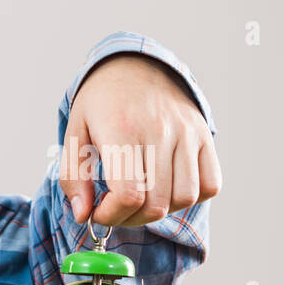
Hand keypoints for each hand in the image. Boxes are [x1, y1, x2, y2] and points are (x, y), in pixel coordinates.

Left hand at [60, 52, 222, 227]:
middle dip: (130, 219)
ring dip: (161, 211)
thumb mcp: (74, 135)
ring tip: (140, 200)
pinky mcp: (205, 136)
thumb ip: (73, 178)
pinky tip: (166, 189)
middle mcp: (160, 131)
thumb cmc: (100, 105)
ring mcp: (187, 133)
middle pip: (157, 204)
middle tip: (115, 209)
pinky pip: (210, 184)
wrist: (134, 66)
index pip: (129, 194)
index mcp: (122, 130)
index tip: (97, 213)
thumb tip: (83, 216)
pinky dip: (191, 197)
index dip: (111, 216)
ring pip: (185, 198)